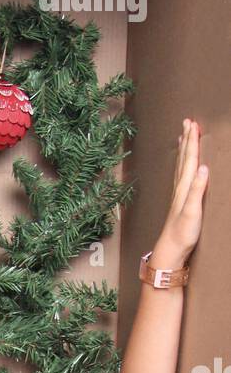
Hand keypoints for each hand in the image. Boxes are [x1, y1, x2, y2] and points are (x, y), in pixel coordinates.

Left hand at [151, 118, 207, 266]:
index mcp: (185, 187)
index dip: (192, 142)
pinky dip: (182, 165)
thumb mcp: (193, 211)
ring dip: (183, 150)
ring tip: (183, 137)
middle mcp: (180, 188)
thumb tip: (203, 168)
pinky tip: (182, 166)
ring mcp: (178, 194)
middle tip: (187, 122)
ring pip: (181, 166)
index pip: (190, 160)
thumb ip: (198, 190)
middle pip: (184, 159)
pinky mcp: (178, 202)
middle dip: (187, 140)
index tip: (193, 124)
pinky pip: (180, 176)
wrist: (170, 250)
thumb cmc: (182, 233)